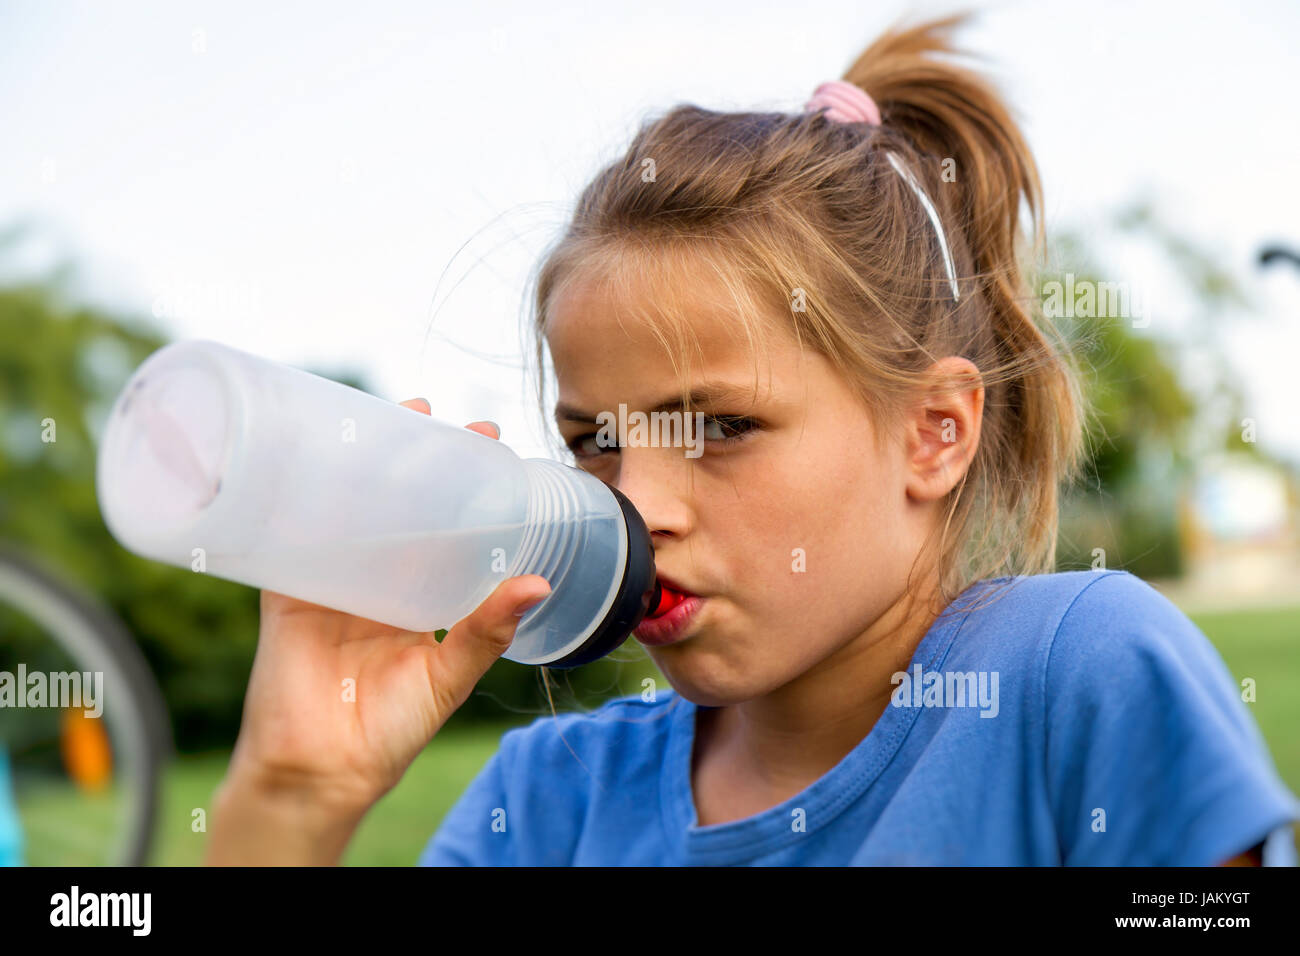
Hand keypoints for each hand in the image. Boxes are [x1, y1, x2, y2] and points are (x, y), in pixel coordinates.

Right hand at [206, 399, 548, 863]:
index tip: (490, 442)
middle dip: (415, 459)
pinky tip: (313, 458)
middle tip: (438, 414)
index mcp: (421, 599)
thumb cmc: (389, 733)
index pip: (447, 528)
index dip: (465, 487)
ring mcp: (333, 581)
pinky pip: (293, 536)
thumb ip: (485, 632)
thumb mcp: (447, 678)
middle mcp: (378, 582)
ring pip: (349, 510)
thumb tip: (538, 583)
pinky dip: (300, 499)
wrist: (318, 773)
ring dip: (365, 464)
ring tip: (391, 416)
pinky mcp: (288, 591)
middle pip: (398, 507)